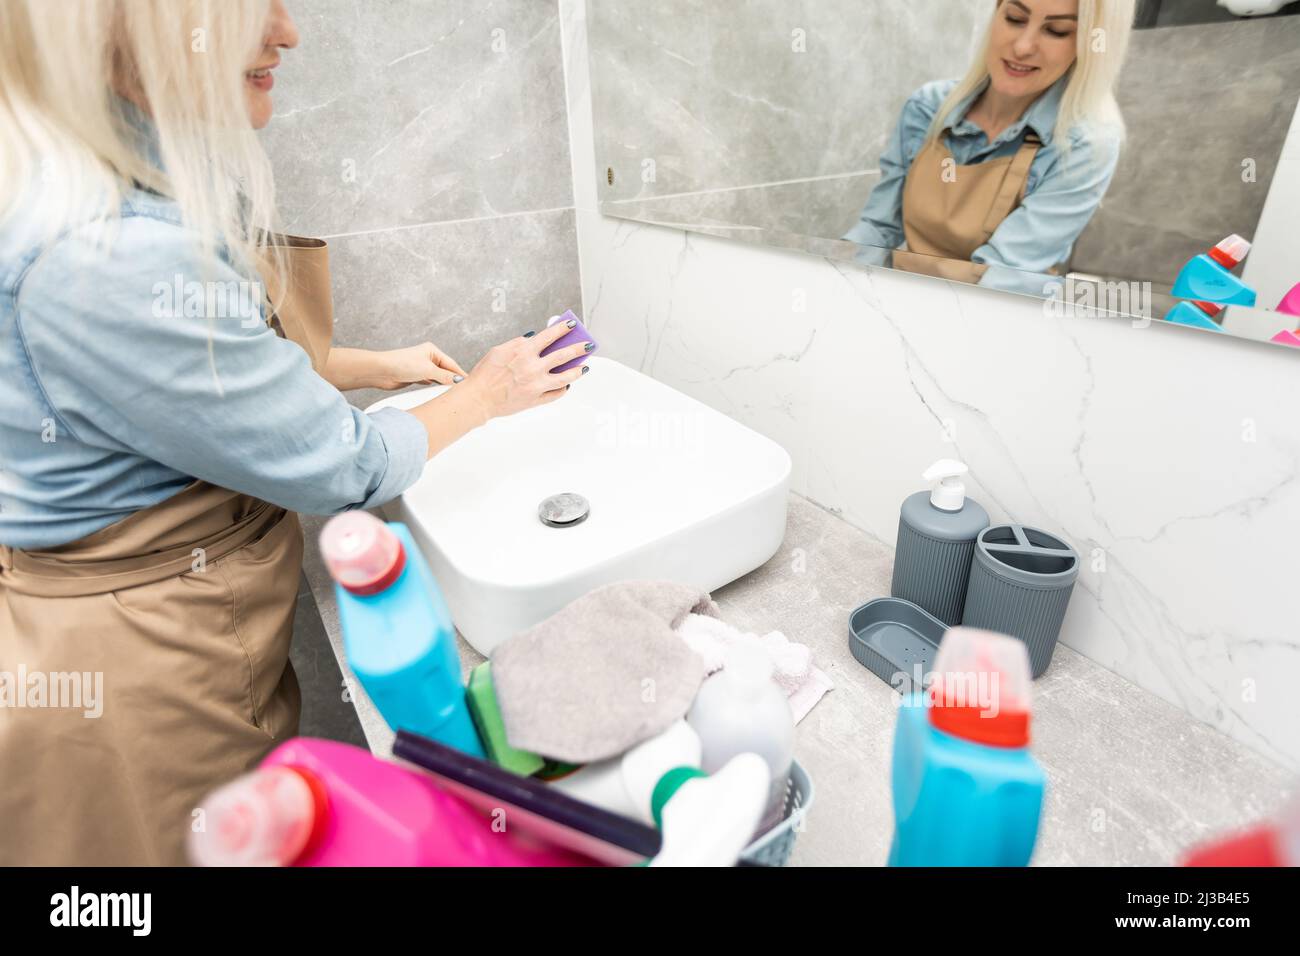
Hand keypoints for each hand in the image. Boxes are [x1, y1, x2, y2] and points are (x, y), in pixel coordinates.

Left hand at [373, 342, 467, 389]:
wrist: (381, 371)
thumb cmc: (402, 364)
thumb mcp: (428, 370)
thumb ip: (445, 376)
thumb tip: (458, 381)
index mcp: (432, 351)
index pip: (451, 364)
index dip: (460, 374)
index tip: (470, 383)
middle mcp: (428, 358)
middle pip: (446, 371)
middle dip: (453, 380)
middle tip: (463, 391)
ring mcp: (421, 368)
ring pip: (438, 378)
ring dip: (443, 384)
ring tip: (453, 393)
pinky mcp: (415, 377)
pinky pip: (430, 382)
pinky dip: (434, 387)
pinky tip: (439, 392)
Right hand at [456, 319, 591, 421]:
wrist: (478, 398)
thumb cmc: (485, 373)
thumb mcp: (498, 350)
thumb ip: (518, 344)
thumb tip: (534, 339)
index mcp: (523, 352)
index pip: (549, 336)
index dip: (562, 329)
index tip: (572, 325)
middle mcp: (533, 368)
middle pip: (562, 356)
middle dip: (578, 349)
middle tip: (588, 345)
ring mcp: (536, 385)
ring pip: (565, 377)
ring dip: (577, 371)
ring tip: (584, 367)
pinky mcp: (535, 400)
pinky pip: (555, 394)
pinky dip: (563, 389)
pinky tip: (567, 384)